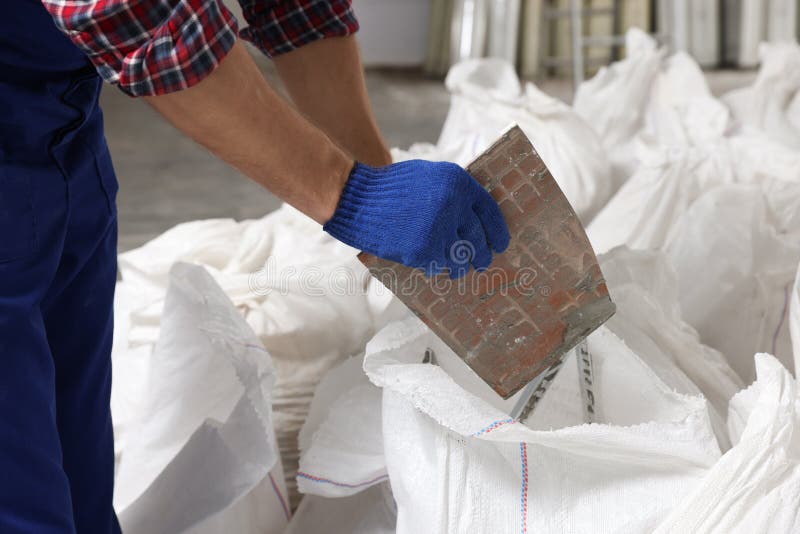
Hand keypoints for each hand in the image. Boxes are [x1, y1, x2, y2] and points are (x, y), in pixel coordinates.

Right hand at [323, 160, 510, 277]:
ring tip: (459, 269)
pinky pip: (439, 266)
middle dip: (482, 255)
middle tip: (483, 262)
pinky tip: (436, 267)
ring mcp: (438, 229)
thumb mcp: (429, 176)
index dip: (497, 231)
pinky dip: (438, 268)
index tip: (501, 244)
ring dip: (461, 266)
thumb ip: (453, 192)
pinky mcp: (422, 250)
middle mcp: (453, 204)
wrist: (357, 198)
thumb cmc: (391, 187)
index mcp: (458, 182)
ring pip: (461, 257)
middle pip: (478, 239)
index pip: (489, 211)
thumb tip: (475, 218)